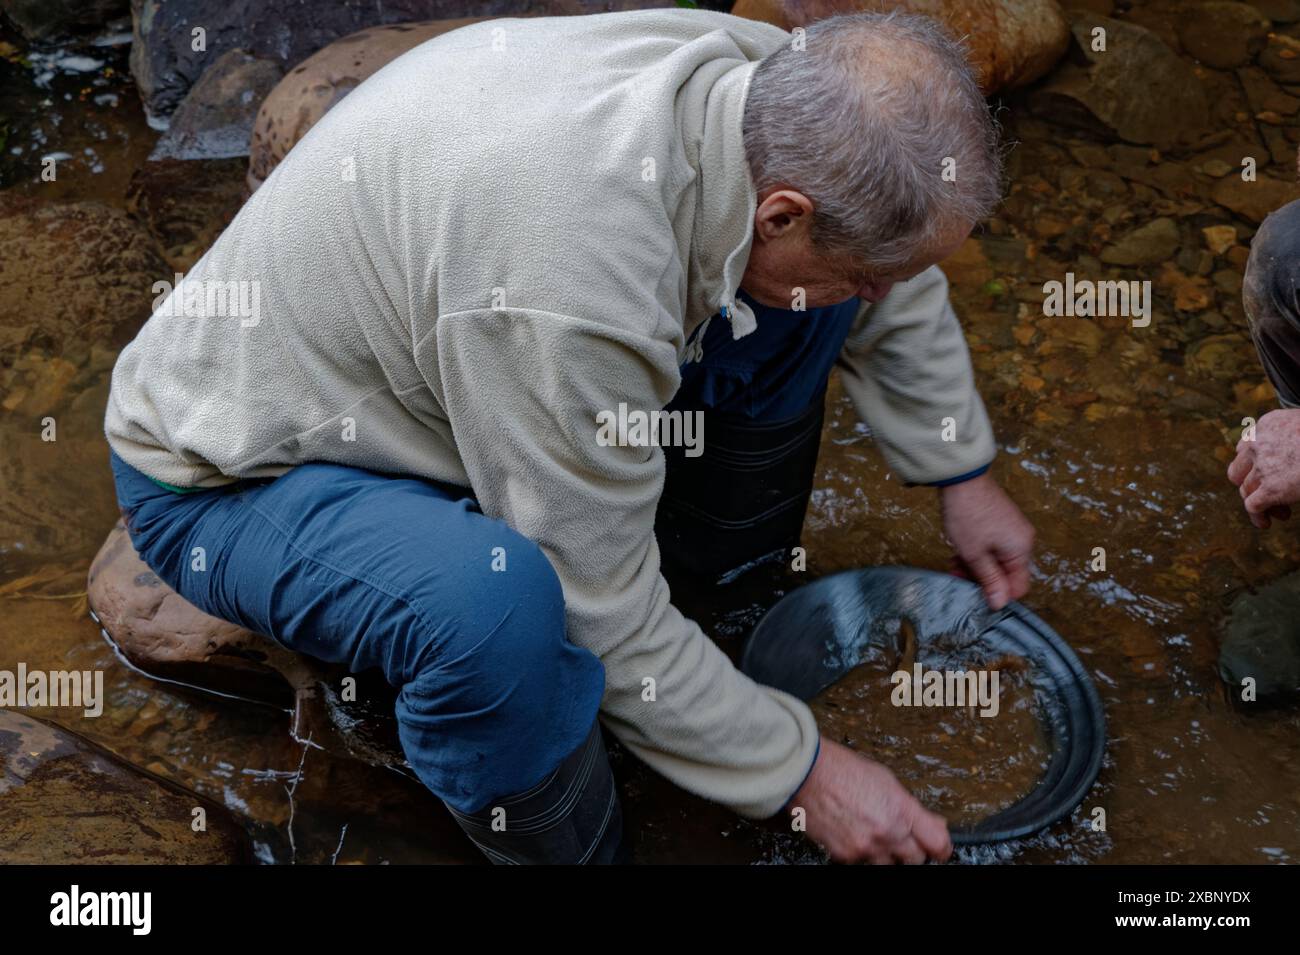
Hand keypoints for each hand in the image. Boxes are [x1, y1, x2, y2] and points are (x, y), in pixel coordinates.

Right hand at [789, 735, 951, 863]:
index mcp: (901, 809)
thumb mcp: (885, 779)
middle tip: (904, 838)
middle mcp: (886, 832)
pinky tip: (854, 831)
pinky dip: (862, 851)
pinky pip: (862, 862)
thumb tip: (929, 823)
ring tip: (873, 832)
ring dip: (886, 853)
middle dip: (912, 850)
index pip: (937, 843)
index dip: (941, 847)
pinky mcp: (845, 856)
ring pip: (889, 864)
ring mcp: (866, 847)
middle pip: (916, 859)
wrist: (805, 773)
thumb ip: (909, 806)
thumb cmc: (841, 769)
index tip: (939, 848)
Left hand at [939, 472, 1034, 609]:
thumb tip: (1000, 603)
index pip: (1018, 586)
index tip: (976, 594)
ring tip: (955, 562)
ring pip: (996, 560)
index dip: (998, 594)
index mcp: (1021, 549)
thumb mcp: (975, 554)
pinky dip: (977, 552)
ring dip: (976, 566)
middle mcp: (1022, 540)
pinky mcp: (1000, 523)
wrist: (961, 478)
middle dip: (982, 578)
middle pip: (1006, 573)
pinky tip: (959, 551)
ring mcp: (1012, 530)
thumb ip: (989, 580)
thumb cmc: (967, 514)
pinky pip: (992, 547)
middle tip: (958, 575)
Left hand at [1227, 409, 1299, 528]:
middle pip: (1239, 469)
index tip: (1268, 476)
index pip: (1246, 447)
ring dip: (1260, 502)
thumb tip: (1290, 460)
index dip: (1254, 465)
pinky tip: (1266, 523)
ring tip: (1282, 513)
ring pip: (1246, 489)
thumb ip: (1293, 436)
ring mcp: (1263, 466)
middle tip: (1271, 496)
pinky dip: (1258, 517)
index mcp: (1269, 424)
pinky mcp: (1271, 488)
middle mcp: (1259, 443)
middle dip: (1251, 484)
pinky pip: (1253, 506)